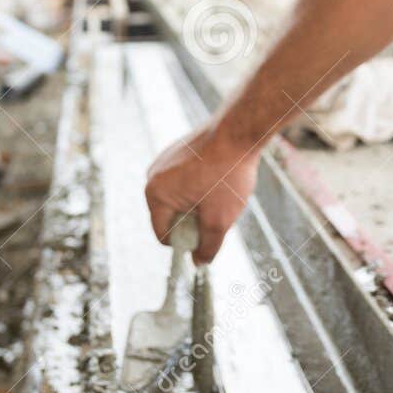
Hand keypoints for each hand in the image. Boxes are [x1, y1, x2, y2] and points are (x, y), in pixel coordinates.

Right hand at [144, 123, 259, 262]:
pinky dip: (199, 186)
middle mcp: (153, 176)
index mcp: (155, 194)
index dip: (186, 243)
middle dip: (193, 221)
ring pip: (179, 198)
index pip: (163, 234)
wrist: (239, 130)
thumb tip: (198, 262)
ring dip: (198, 204)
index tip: (208, 236)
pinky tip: (219, 179)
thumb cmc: (227, 174)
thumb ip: (207, 247)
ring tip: (221, 193)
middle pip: (170, 216)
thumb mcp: (219, 219)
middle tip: (217, 213)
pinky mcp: (177, 150)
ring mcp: (164, 160)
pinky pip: (184, 180)